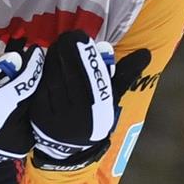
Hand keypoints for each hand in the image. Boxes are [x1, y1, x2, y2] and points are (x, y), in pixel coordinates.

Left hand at [25, 32, 150, 172]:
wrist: (70, 146)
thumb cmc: (94, 114)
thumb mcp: (112, 98)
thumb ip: (126, 74)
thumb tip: (145, 53)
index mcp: (99, 113)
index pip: (93, 78)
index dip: (86, 55)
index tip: (82, 37)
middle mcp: (77, 118)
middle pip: (71, 76)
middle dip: (68, 52)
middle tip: (68, 37)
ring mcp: (56, 118)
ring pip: (54, 80)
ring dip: (54, 58)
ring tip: (58, 46)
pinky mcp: (38, 116)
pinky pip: (40, 88)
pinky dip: (43, 71)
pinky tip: (46, 61)